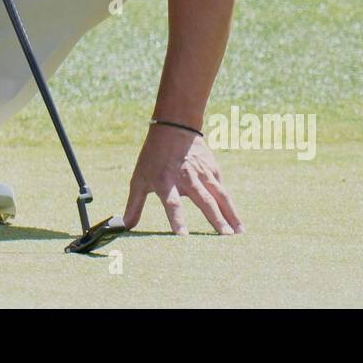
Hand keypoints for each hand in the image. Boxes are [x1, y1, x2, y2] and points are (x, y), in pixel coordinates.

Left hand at [123, 123, 242, 235]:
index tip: (182, 236)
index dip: (176, 219)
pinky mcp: (213, 171)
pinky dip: (230, 205)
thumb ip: (134, 205)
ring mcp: (203, 174)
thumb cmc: (153, 157)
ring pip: (220, 196)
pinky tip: (236, 220)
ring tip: (239, 233)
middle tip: (225, 236)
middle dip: (215, 219)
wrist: (174, 127)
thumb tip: (123, 227)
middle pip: (203, 200)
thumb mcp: (139, 179)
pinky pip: (222, 190)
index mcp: (165, 182)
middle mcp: (186, 178)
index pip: (171, 203)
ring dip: (230, 215)